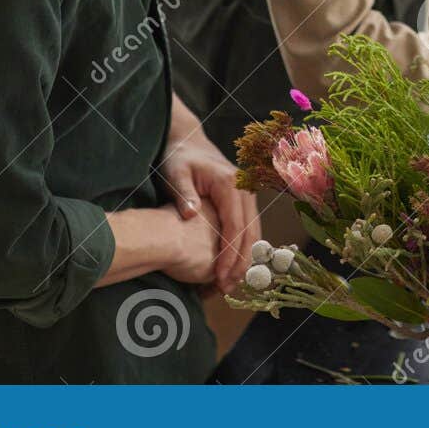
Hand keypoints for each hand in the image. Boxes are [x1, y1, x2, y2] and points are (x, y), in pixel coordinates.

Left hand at [160, 128, 261, 293]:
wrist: (187, 139)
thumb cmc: (178, 157)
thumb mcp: (175, 172)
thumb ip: (183, 193)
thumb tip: (190, 214)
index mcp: (229, 183)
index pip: (234, 225)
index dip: (229, 252)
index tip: (219, 275)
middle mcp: (244, 189)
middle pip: (249, 231)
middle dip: (241, 262)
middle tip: (228, 287)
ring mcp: (246, 193)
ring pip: (253, 231)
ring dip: (245, 258)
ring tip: (232, 283)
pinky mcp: (242, 199)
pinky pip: (248, 227)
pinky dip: (245, 248)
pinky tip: (236, 266)